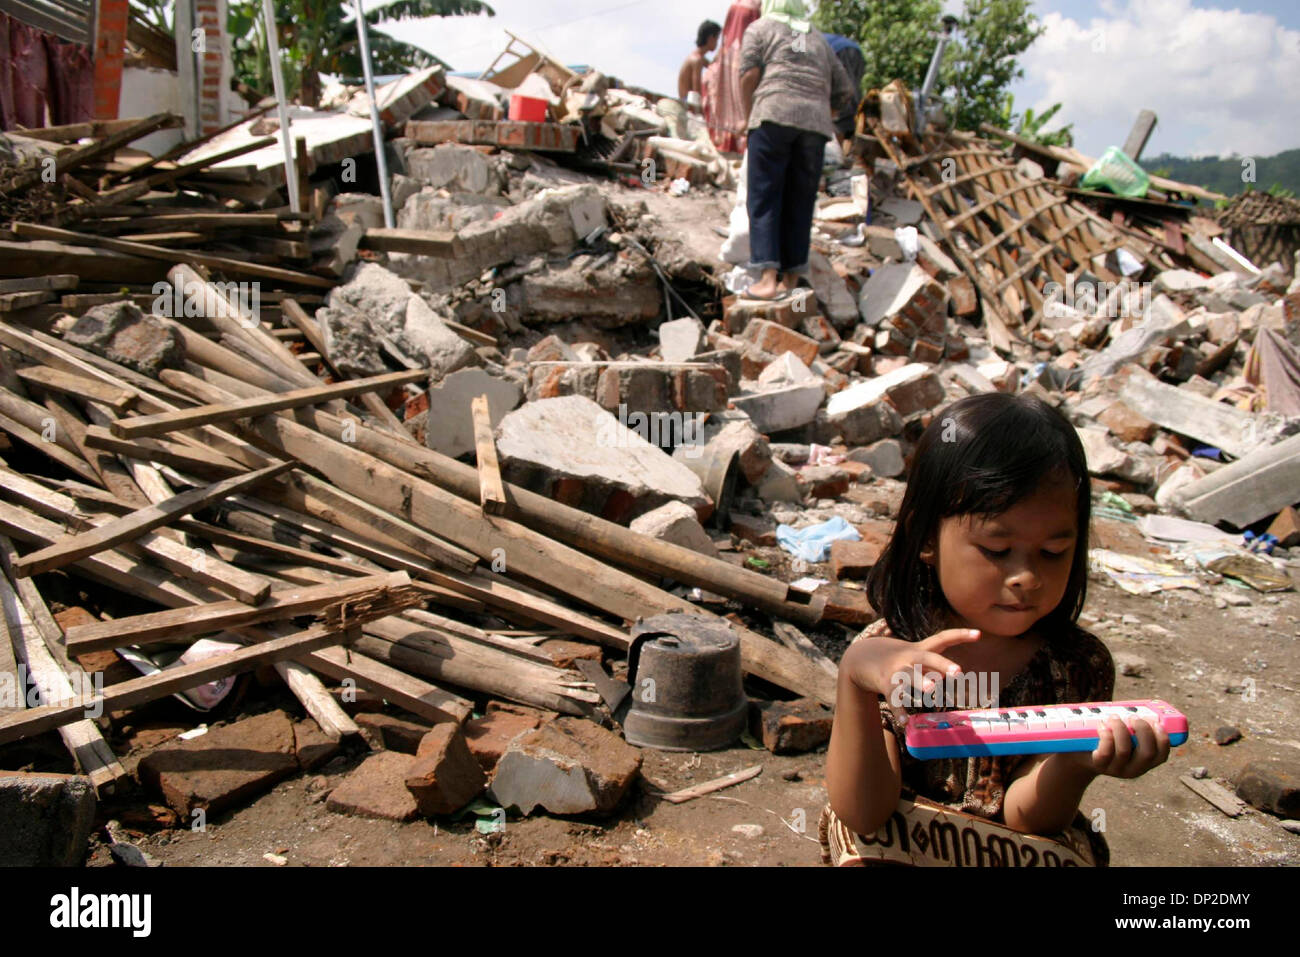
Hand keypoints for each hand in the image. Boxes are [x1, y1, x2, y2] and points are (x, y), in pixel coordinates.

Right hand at [840, 628, 981, 723]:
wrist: (860, 657)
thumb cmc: (896, 660)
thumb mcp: (915, 657)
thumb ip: (934, 665)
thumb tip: (954, 674)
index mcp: (920, 649)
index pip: (943, 638)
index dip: (961, 635)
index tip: (979, 633)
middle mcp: (909, 657)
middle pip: (928, 658)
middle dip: (942, 664)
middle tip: (958, 672)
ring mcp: (897, 670)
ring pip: (910, 676)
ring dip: (920, 682)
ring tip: (931, 688)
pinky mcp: (885, 683)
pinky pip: (894, 699)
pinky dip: (900, 711)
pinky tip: (906, 722)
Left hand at [1061, 715, 1170, 778]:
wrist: (1082, 752)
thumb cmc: (1109, 738)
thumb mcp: (1125, 734)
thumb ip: (1135, 725)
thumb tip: (1146, 706)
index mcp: (1146, 761)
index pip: (1161, 755)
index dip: (1162, 739)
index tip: (1156, 722)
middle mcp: (1135, 768)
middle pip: (1147, 753)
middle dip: (1143, 731)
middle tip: (1133, 717)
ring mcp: (1117, 769)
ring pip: (1124, 750)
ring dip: (1120, 729)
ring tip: (1114, 717)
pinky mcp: (1100, 765)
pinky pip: (1106, 752)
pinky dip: (1105, 736)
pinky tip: (1102, 726)